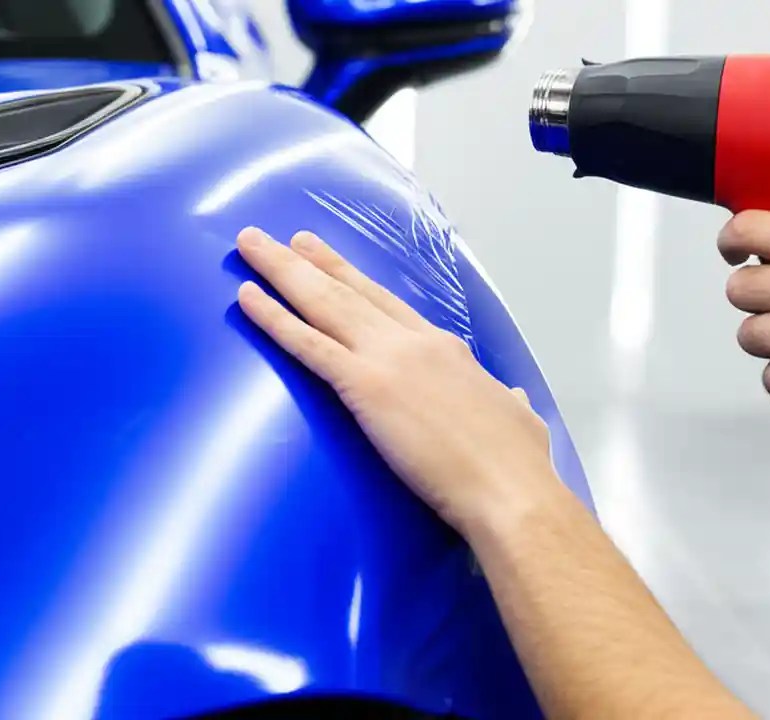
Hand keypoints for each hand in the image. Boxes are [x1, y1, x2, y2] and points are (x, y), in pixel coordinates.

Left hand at [234, 227, 566, 538]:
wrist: (512, 490)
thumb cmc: (519, 466)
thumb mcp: (521, 420)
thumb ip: (509, 402)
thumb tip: (515, 397)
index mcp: (447, 349)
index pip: (390, 305)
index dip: (354, 280)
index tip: (328, 260)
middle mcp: (414, 342)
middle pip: (351, 292)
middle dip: (311, 263)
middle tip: (280, 239)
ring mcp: (389, 359)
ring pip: (324, 305)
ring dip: (282, 272)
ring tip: (251, 245)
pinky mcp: (367, 387)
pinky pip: (309, 346)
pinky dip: (275, 319)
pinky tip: (248, 298)